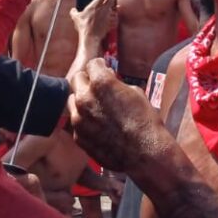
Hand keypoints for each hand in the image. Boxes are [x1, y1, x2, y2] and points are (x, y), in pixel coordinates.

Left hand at [69, 58, 172, 174]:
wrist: (144, 153)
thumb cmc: (145, 120)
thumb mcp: (135, 92)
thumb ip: (116, 84)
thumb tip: (108, 80)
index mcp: (100, 83)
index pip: (92, 64)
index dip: (101, 67)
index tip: (104, 70)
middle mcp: (85, 98)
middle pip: (77, 79)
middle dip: (87, 80)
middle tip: (98, 87)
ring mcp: (78, 119)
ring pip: (72, 101)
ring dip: (82, 100)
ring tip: (97, 107)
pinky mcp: (78, 136)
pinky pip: (77, 122)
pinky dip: (85, 120)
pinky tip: (99, 125)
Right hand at [71, 0, 113, 48]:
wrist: (90, 37)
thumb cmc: (83, 26)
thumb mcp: (76, 18)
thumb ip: (74, 12)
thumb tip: (73, 10)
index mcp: (95, 5)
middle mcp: (103, 9)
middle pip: (111, 0)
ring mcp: (108, 16)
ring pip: (114, 9)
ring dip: (113, 8)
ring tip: (111, 9)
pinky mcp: (111, 23)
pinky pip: (115, 18)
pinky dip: (114, 18)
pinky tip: (112, 18)